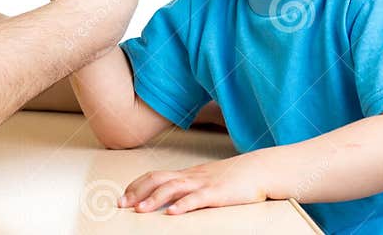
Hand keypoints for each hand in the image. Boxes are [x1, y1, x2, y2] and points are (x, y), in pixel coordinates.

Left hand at [119, 152, 269, 214]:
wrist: (260, 169)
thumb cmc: (233, 177)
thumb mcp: (206, 180)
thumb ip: (190, 187)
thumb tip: (171, 199)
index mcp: (187, 174)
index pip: (155, 175)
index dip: (137, 185)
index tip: (123, 197)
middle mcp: (191, 176)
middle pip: (158, 179)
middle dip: (138, 192)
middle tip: (123, 204)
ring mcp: (204, 183)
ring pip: (173, 188)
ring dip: (154, 199)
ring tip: (140, 210)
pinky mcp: (218, 193)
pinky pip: (197, 199)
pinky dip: (183, 205)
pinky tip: (172, 213)